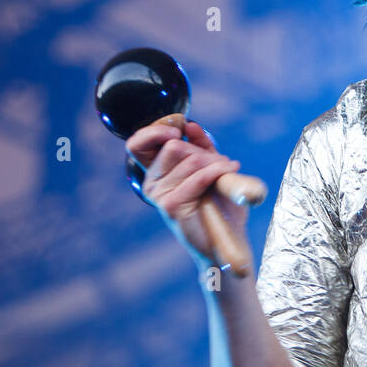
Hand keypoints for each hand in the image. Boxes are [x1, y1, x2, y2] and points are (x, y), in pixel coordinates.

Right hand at [125, 119, 247, 270]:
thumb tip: (191, 126)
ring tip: (228, 170)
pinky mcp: (171, 205)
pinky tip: (230, 170)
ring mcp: (159, 195)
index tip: (179, 130)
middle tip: (220, 161)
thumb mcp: (210, 167)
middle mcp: (151, 183)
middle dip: (201, 150)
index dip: (155, 131)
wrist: (226, 240)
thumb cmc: (218, 204)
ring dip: (215, 162)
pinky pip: (199, 176)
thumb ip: (200, 146)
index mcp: (155, 173)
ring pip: (189, 159)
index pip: (136, 144)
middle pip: (172, 146)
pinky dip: (218, 170)